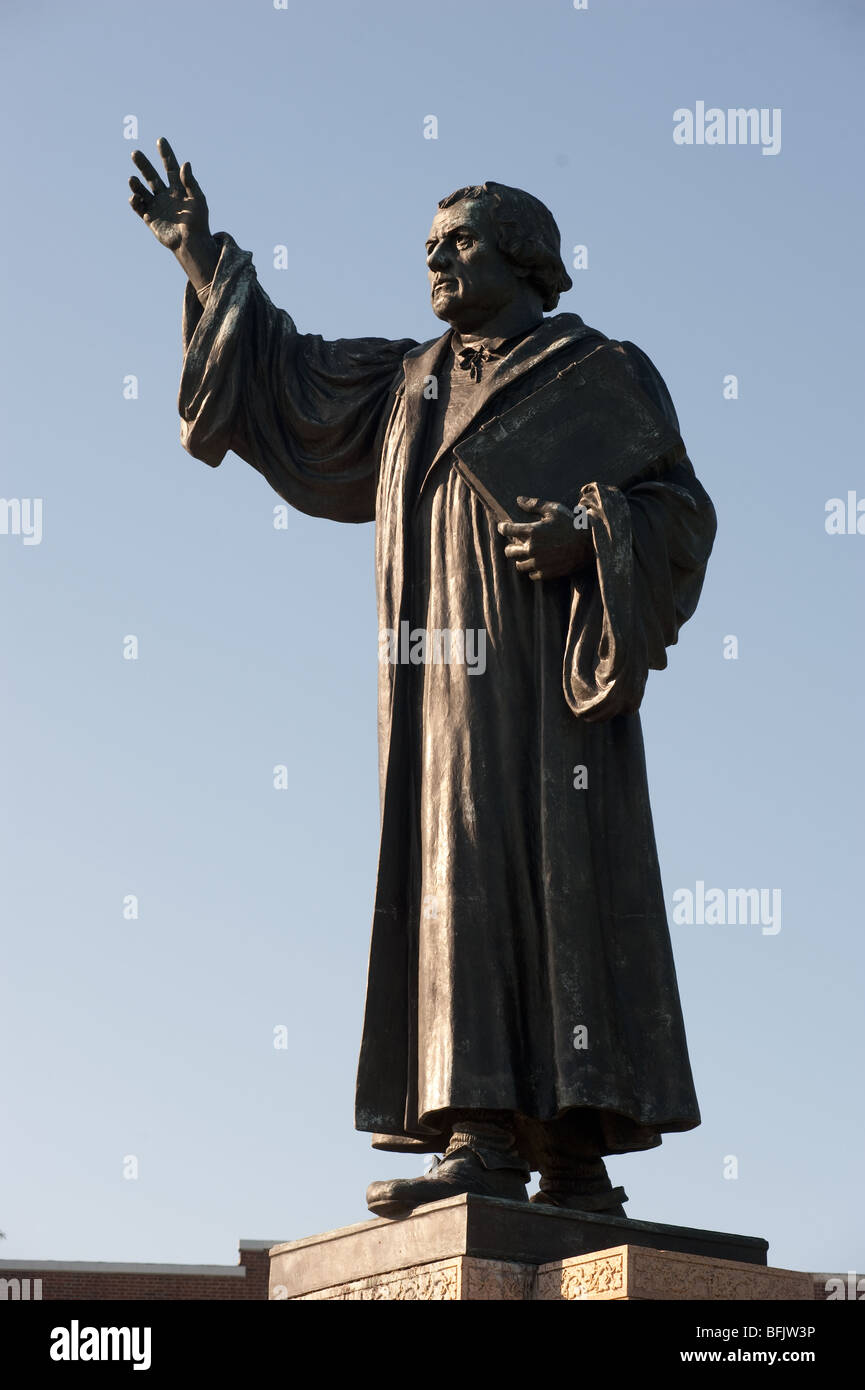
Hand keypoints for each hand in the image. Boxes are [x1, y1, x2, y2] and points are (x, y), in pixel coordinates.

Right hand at [128, 137, 217, 289]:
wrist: (191, 243)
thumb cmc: (199, 222)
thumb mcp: (198, 199)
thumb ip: (190, 182)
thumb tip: (185, 163)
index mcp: (178, 188)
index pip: (170, 167)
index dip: (165, 154)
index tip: (160, 140)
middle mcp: (166, 195)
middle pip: (152, 175)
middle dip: (143, 164)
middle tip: (135, 153)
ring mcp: (157, 205)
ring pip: (142, 190)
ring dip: (136, 184)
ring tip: (132, 179)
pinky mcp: (150, 217)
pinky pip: (139, 206)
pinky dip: (135, 200)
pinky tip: (135, 197)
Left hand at [498, 497, 593, 580]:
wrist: (589, 544)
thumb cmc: (571, 524)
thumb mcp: (554, 510)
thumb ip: (535, 505)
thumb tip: (519, 500)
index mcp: (532, 531)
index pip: (507, 530)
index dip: (503, 528)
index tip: (503, 527)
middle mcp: (532, 548)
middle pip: (509, 552)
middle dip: (510, 547)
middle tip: (514, 544)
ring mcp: (538, 562)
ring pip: (519, 565)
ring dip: (520, 559)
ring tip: (526, 555)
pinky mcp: (546, 573)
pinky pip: (532, 575)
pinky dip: (532, 570)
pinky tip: (537, 564)